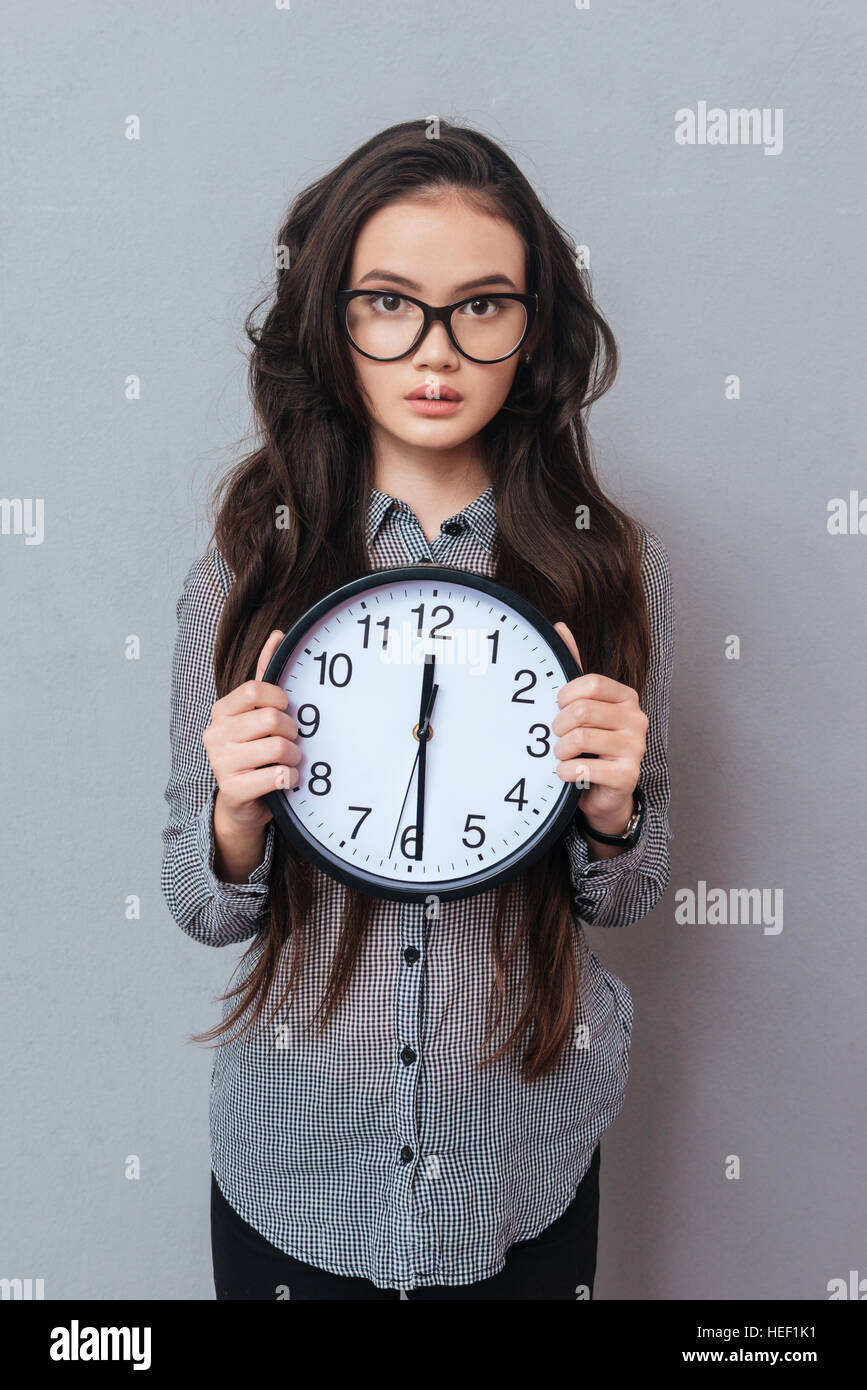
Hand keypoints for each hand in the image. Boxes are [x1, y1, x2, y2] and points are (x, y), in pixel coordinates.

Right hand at [202, 629, 301, 836]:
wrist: (242, 802)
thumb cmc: (255, 751)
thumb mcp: (257, 713)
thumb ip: (266, 674)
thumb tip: (278, 634)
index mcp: (221, 711)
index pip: (254, 689)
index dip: (280, 699)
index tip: (286, 710)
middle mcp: (215, 734)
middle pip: (271, 719)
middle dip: (292, 732)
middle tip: (292, 741)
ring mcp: (220, 762)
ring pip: (278, 748)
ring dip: (294, 757)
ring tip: (290, 761)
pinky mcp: (232, 789)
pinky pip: (277, 776)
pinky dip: (290, 779)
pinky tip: (286, 781)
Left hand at [552, 621, 647, 835]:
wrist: (603, 792)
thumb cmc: (590, 745)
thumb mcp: (582, 706)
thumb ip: (572, 668)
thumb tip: (559, 627)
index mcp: (626, 697)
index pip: (589, 683)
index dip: (564, 697)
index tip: (558, 709)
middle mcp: (636, 719)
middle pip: (581, 710)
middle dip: (558, 726)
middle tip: (556, 736)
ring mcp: (635, 748)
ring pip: (580, 738)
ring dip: (561, 751)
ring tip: (562, 756)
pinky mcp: (627, 776)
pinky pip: (584, 767)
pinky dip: (567, 772)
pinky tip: (569, 774)